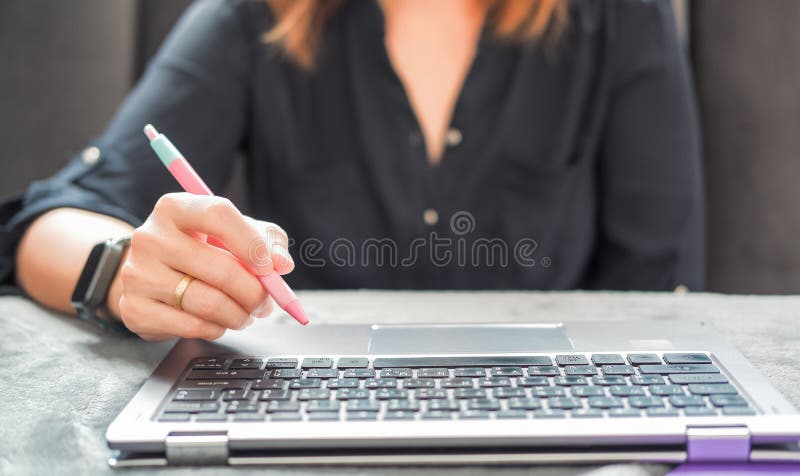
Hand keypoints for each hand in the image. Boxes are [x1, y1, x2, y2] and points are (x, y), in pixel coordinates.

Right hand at [111, 193, 293, 340]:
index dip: (252, 243)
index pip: (219, 215)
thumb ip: (266, 240)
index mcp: (175, 208)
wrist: (148, 274)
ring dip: (239, 315)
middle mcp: (151, 237)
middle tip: (265, 302)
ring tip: (245, 313)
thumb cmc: (200, 248)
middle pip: (221, 269)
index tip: (270, 268)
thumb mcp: (234, 233)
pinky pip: (192, 327)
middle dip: (255, 293)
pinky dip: (216, 328)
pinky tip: (219, 321)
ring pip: (209, 303)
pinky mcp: (135, 309)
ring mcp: (138, 274)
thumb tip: (281, 264)